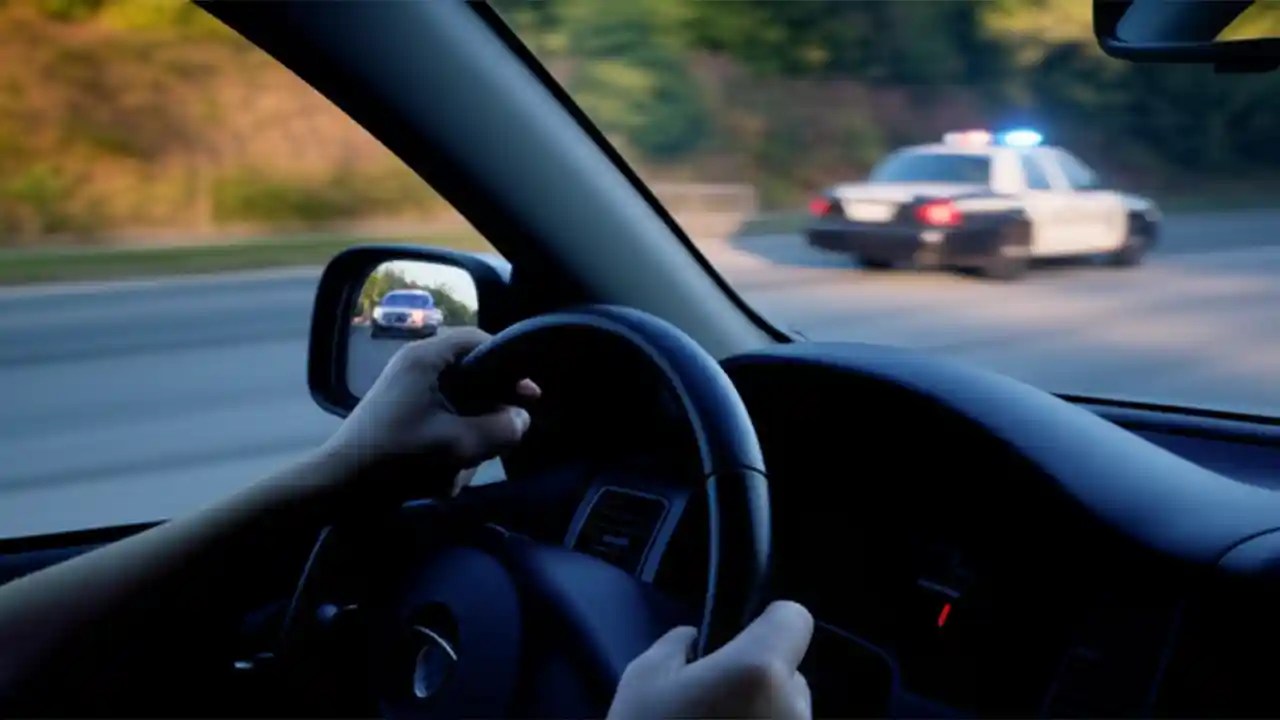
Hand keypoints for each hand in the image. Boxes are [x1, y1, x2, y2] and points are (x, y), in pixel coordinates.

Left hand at [320, 327, 538, 499]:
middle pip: (472, 372)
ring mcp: (406, 388)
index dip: (509, 364)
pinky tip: (449, 473)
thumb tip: (521, 418)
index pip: (479, 341)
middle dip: (491, 406)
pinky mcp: (401, 412)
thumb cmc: (397, 458)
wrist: (340, 486)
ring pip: (459, 400)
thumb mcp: (459, 446)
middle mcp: (415, 365)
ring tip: (470, 460)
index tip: (528, 394)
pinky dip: (451, 440)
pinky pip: (441, 417)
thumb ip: (500, 429)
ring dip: (471, 430)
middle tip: (507, 429)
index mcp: (426, 358)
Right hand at [607, 601, 813, 719]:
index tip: (740, 641)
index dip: (769, 624)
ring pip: (790, 716)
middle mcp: (794, 710)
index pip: (795, 619)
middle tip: (714, 705)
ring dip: (764, 719)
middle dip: (760, 683)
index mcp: (759, 672)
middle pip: (791, 676)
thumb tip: (694, 639)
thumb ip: (677, 646)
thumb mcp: (643, 680)